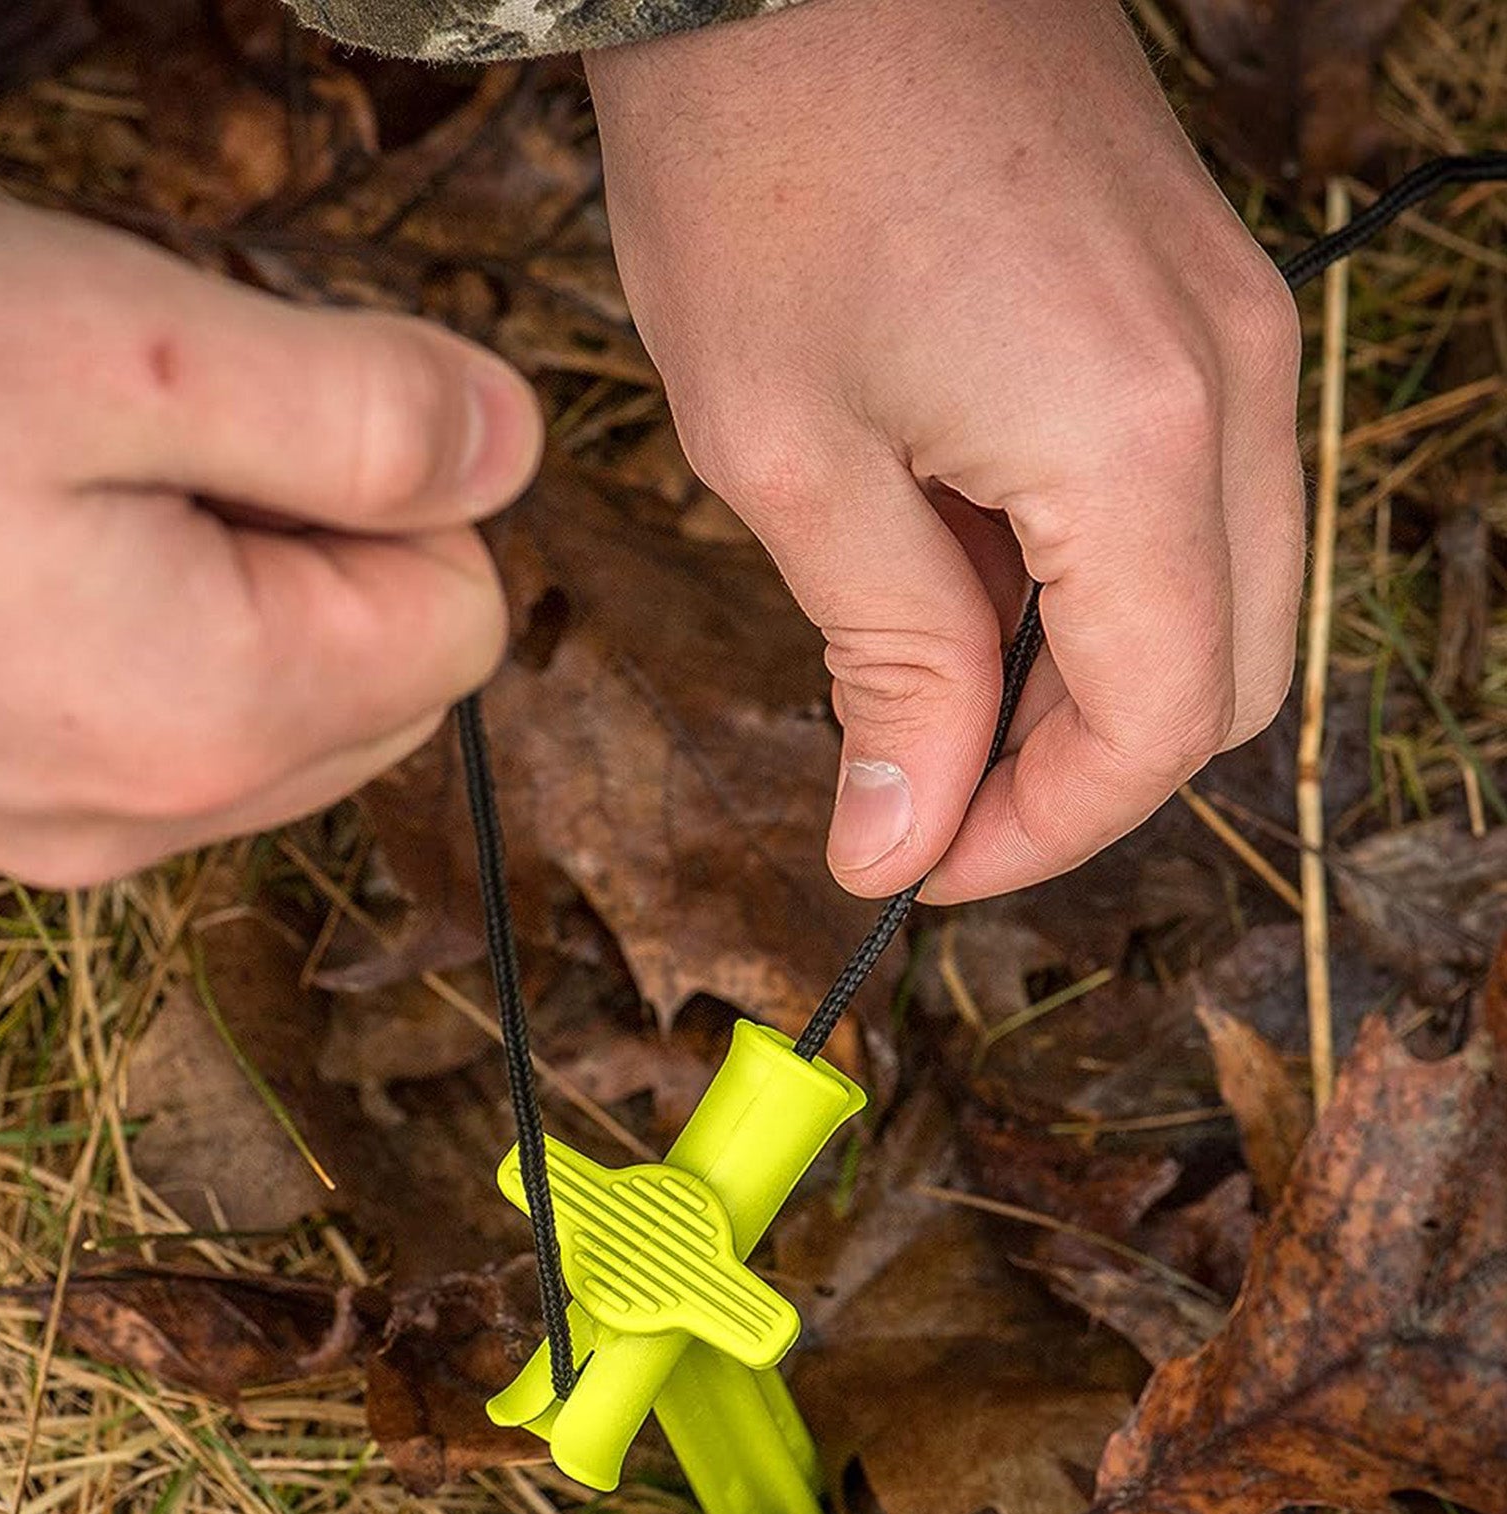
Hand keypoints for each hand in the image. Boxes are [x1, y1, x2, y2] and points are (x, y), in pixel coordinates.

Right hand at [0, 185, 541, 884]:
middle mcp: (168, 821)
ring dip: (222, 567)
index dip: (396, 473)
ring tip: (55, 470)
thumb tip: (512, 446)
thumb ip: (361, 410)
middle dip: (317, 527)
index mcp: (233, 718)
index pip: (464, 612)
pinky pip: (154, 728)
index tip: (247, 390)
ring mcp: (68, 838)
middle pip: (377, 673)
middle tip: (144, 419)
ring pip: (268, 702)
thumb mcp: (129, 347)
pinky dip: (133, 622)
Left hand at [585, 0, 1304, 902]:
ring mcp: (1228, 325)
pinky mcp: (1192, 291)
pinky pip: (1186, 493)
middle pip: (1220, 676)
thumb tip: (901, 838)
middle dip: (1073, 773)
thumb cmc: (760, 176)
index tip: (913, 863)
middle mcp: (1228, 383)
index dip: (1037, 832)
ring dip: (1083, 679)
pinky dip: (1091, 577)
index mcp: (1137, 438)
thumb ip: (883, 666)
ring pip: (1216, 591)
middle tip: (920, 796)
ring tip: (922, 686)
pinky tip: (962, 569)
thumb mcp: (792, 460)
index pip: (1152, 726)